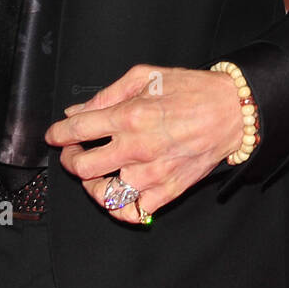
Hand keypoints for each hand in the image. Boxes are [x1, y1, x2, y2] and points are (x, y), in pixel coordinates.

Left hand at [46, 64, 243, 222]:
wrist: (232, 111)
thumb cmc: (193, 90)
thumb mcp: (147, 76)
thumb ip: (108, 94)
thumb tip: (78, 110)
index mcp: (131, 115)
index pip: (78, 130)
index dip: (58, 133)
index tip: (55, 135)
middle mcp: (138, 147)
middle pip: (82, 167)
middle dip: (69, 159)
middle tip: (73, 151)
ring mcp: (153, 174)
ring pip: (103, 194)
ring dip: (91, 184)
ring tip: (94, 173)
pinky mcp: (168, 191)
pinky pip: (133, 211)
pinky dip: (120, 206)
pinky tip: (118, 191)